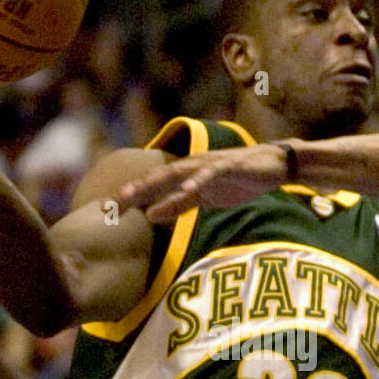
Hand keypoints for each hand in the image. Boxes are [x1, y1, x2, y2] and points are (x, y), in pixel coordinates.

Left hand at [115, 144, 287, 220]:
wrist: (273, 167)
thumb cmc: (236, 181)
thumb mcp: (204, 199)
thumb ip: (178, 205)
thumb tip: (149, 214)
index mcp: (183, 175)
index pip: (151, 187)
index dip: (128, 198)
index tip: (105, 211)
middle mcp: (190, 166)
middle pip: (155, 179)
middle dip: (131, 192)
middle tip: (108, 206)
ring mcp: (208, 164)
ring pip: (175, 174)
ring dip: (153, 184)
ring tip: (133, 196)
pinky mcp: (229, 166)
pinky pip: (210, 174)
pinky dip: (198, 181)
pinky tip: (186, 189)